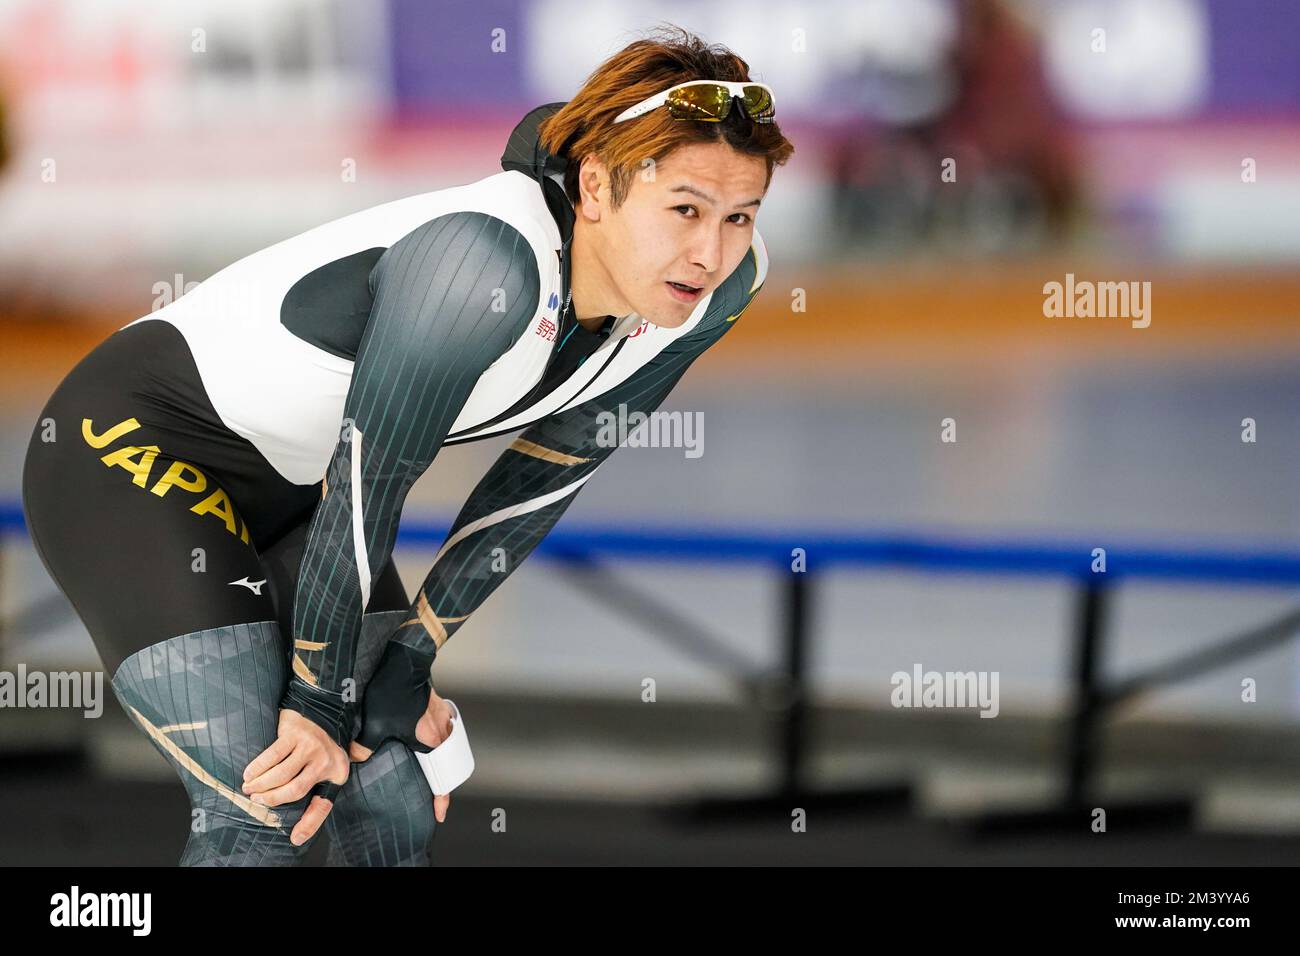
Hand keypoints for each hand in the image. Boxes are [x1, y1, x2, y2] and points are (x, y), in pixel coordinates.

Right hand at [242, 708, 350, 845]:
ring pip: (281, 774)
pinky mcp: (294, 734)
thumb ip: (322, 790)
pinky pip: (272, 755)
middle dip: (272, 799)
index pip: (323, 804)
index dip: (309, 824)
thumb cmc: (323, 745)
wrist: (324, 708)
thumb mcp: (332, 767)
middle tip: (257, 800)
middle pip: (294, 790)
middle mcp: (325, 760)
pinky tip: (249, 773)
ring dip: (261, 785)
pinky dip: (258, 767)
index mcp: (336, 773)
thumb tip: (301, 830)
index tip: (294, 838)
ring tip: (249, 788)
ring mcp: (309, 746)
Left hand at [350, 682, 454, 822]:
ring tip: (423, 766)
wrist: (406, 660)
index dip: (440, 799)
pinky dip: (432, 741)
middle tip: (429, 791)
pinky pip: (439, 731)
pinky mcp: (438, 707)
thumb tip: (355, 759)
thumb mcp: (373, 725)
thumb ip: (363, 747)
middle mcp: (443, 733)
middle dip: (439, 780)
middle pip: (446, 765)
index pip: (442, 779)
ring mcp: (443, 718)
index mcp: (431, 742)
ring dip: (436, 759)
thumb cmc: (394, 692)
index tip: (438, 813)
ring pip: (443, 747)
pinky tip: (416, 738)